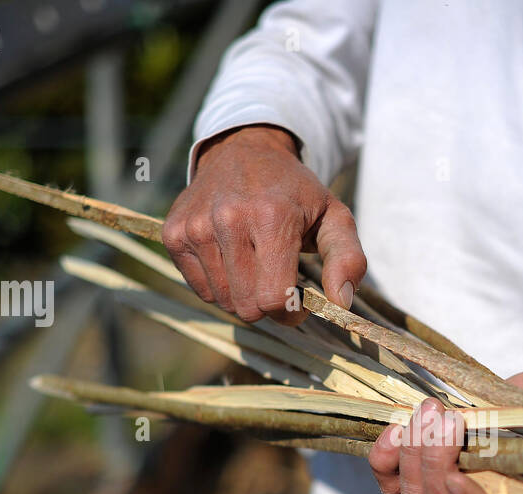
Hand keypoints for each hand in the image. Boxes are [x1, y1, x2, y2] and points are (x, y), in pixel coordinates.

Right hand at [162, 124, 366, 324]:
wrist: (244, 151)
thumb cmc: (295, 193)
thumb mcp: (334, 217)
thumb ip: (348, 259)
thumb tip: (340, 303)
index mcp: (273, 217)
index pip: (274, 299)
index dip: (291, 313)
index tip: (300, 301)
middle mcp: (229, 219)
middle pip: (247, 307)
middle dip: (268, 305)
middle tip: (278, 280)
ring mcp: (196, 226)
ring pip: (223, 301)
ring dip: (243, 294)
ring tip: (255, 264)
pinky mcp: (174, 234)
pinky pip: (200, 289)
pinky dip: (219, 284)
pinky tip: (231, 258)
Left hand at [365, 333, 522, 493]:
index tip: (458, 469)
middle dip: (433, 461)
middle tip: (444, 415)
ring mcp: (450, 489)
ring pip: (411, 493)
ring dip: (411, 452)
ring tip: (430, 410)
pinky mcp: (425, 466)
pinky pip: (389, 479)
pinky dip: (383, 459)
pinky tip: (392, 431)